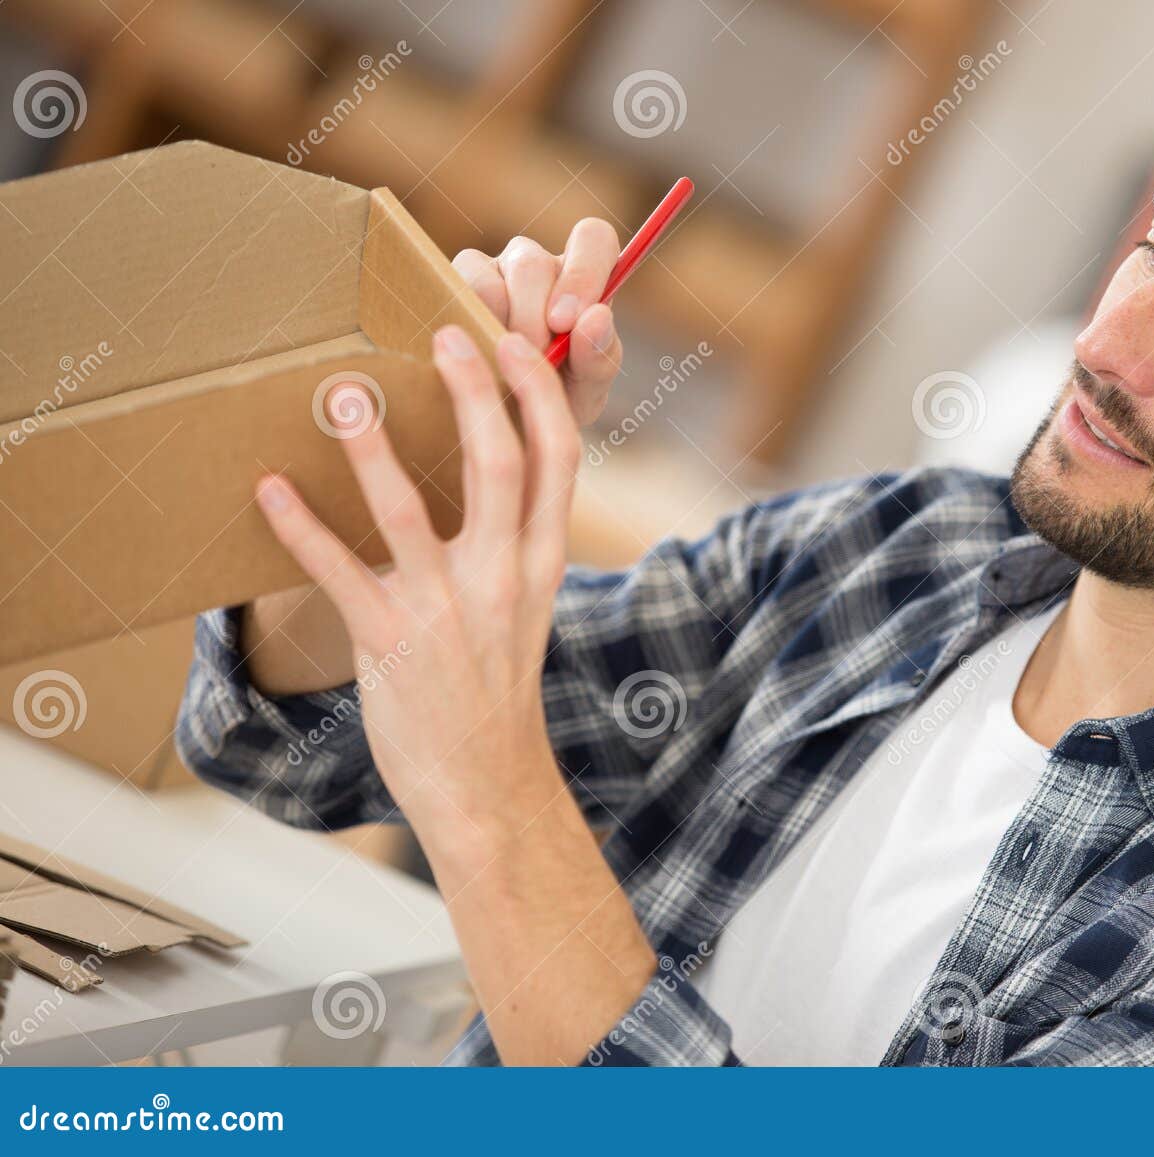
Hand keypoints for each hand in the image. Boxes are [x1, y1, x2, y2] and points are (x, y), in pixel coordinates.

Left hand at [253, 324, 577, 860]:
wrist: (486, 781)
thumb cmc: (499, 686)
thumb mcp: (529, 606)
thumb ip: (515, 539)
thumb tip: (495, 465)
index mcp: (541, 562)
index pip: (559, 459)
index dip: (541, 394)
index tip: (517, 344)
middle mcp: (502, 577)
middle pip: (499, 462)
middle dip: (474, 390)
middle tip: (443, 335)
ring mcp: (446, 610)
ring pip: (408, 509)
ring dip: (371, 445)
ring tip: (344, 392)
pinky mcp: (390, 641)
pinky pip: (340, 572)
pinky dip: (300, 526)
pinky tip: (270, 488)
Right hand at [453, 220, 623, 426]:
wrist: (515, 426)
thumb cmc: (562, 396)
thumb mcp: (589, 387)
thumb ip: (599, 354)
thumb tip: (596, 317)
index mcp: (582, 275)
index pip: (593, 238)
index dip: (582, 272)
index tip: (566, 322)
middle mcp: (538, 263)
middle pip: (532, 263)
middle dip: (532, 318)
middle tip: (533, 359)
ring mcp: (494, 268)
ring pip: (489, 277)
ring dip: (497, 325)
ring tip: (506, 364)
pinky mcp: (456, 282)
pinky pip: (457, 289)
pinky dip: (469, 325)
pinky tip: (480, 354)